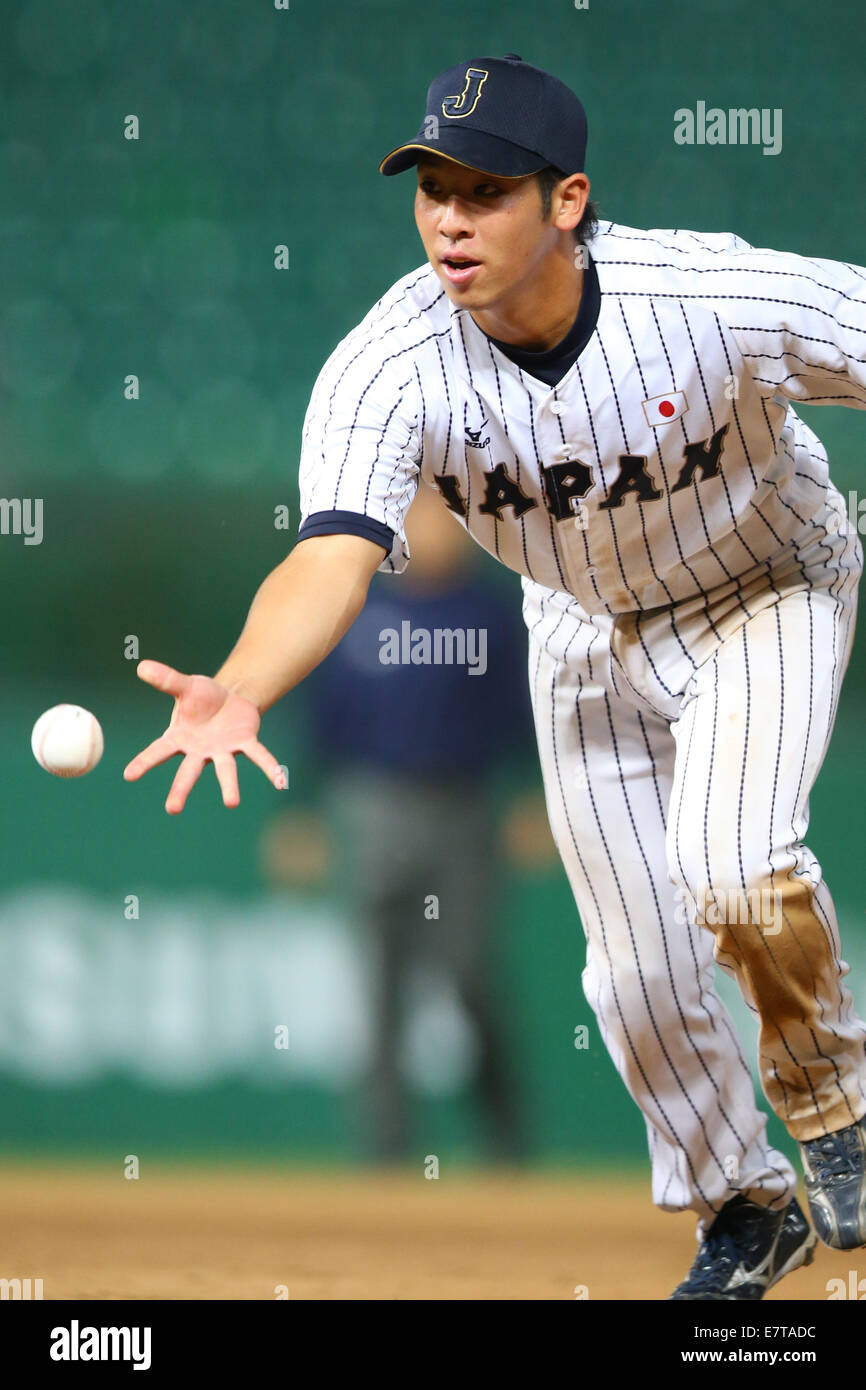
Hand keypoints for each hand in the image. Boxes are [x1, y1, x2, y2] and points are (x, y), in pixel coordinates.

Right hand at [123, 660, 285, 813]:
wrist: (231, 696)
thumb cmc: (202, 697)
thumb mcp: (185, 686)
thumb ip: (166, 680)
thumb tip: (141, 666)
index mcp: (179, 738)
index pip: (157, 751)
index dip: (144, 762)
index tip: (128, 775)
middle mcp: (200, 751)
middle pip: (188, 772)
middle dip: (180, 790)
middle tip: (172, 809)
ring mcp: (223, 750)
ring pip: (225, 770)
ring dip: (229, 787)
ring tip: (232, 803)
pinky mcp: (245, 743)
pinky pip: (258, 756)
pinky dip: (270, 769)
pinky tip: (281, 782)